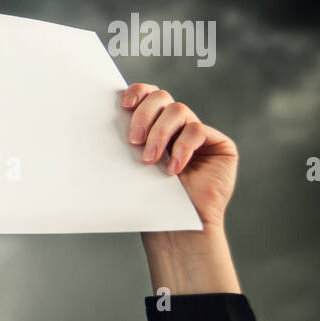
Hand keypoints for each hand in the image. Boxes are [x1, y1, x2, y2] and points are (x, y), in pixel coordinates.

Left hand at [121, 83, 239, 293]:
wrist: (173, 228)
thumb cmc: (148, 199)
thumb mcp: (130, 164)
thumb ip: (125, 140)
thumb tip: (99, 115)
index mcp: (154, 125)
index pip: (148, 95)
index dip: (138, 92)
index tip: (123, 105)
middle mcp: (177, 126)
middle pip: (162, 97)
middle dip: (144, 115)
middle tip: (133, 141)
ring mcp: (199, 133)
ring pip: (178, 110)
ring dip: (160, 134)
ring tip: (149, 160)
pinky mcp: (220, 145)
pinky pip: (198, 131)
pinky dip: (182, 147)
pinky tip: (173, 170)